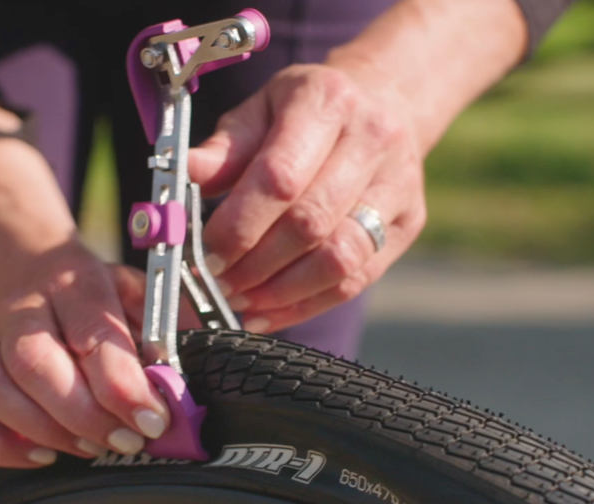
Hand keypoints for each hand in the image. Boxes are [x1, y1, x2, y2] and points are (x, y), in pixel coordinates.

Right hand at [0, 241, 171, 467]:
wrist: (37, 269)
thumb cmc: (104, 298)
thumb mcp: (145, 296)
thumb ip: (169, 334)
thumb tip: (186, 384)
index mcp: (77, 284)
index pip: (92, 332)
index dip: (122, 384)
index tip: (154, 419)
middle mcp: (27, 311)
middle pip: (33, 362)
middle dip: (84, 414)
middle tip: (127, 441)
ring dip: (45, 429)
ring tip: (91, 447)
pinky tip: (40, 455)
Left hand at [189, 62, 426, 332]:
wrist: (382, 103)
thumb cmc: (303, 113)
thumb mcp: (258, 112)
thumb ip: (223, 149)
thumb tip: (185, 174)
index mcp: (326, 101)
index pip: (280, 178)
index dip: (239, 226)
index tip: (206, 254)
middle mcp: (372, 139)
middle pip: (310, 223)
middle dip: (255, 264)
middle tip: (218, 284)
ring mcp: (398, 184)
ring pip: (339, 259)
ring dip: (281, 291)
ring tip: (241, 301)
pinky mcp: (408, 224)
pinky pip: (357, 280)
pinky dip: (306, 305)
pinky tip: (268, 312)